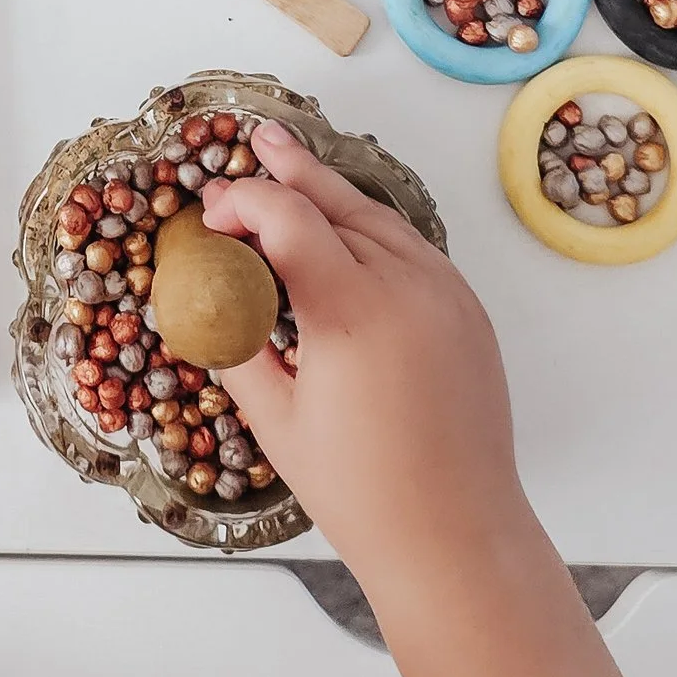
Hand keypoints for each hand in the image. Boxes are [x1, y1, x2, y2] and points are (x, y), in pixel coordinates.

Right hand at [202, 124, 667, 676]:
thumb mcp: (277, 419)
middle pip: (339, 202)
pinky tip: (349, 233)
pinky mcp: (469, 313)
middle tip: (259, 141)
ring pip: (381, 220)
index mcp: (353, 310)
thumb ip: (238, 346)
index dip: (243, 201)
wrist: (458, 535)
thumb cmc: (362, 491)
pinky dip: (373, 231)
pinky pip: (415, 251)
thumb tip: (207, 302)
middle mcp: (408, 287)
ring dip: (334, 194)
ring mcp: (448, 296)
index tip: (211, 213)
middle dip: (291, 172)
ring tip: (295, 168)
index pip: (288, 217)